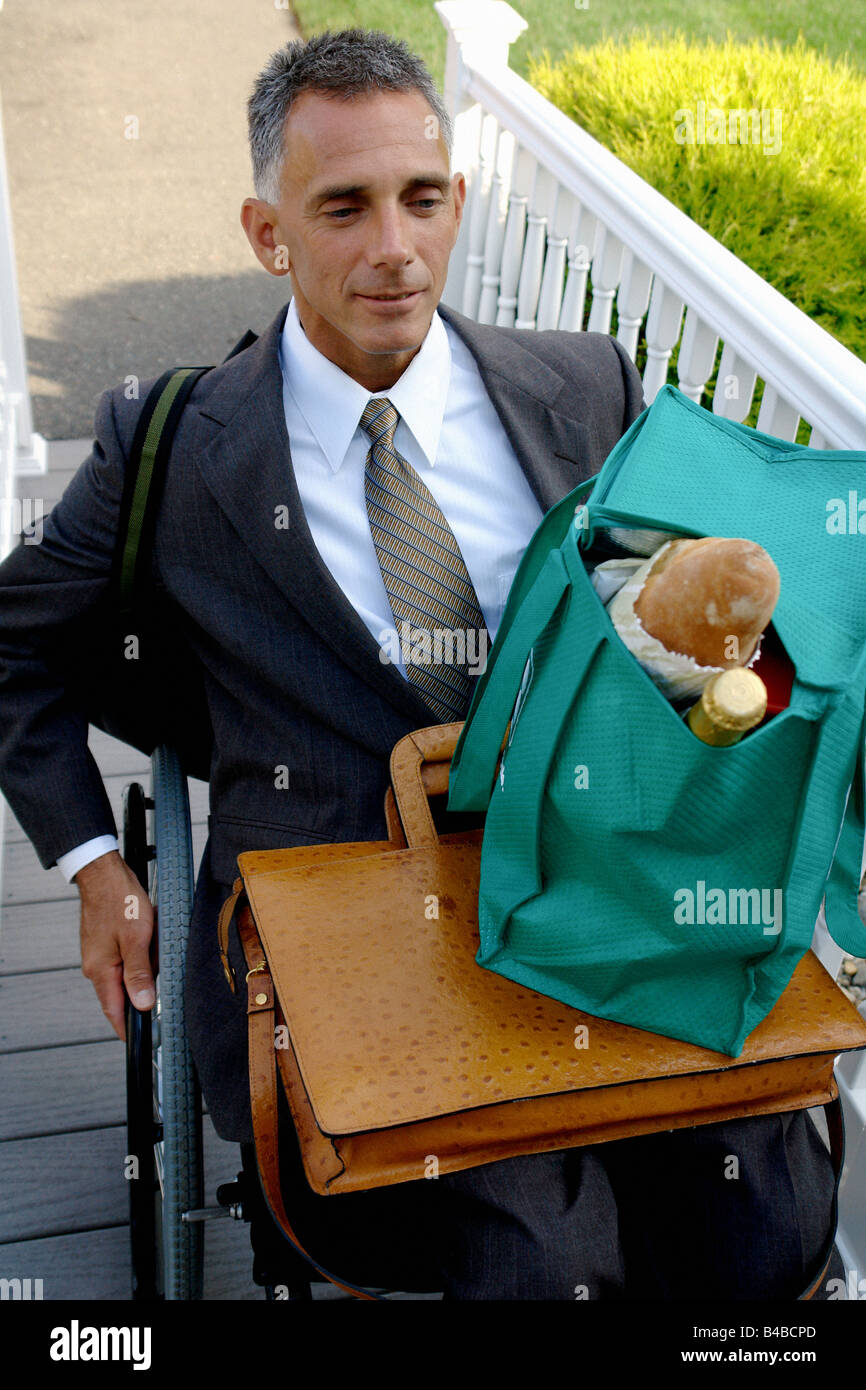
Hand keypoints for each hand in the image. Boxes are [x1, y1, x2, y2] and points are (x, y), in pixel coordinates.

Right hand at [76, 850, 154, 1039]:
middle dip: (145, 987)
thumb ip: (138, 974)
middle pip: (125, 992)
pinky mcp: (107, 943)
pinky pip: (129, 956)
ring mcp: (101, 955)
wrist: (104, 873)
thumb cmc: (118, 901)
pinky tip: (148, 935)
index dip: (128, 1030)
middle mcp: (97, 967)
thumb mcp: (136, 939)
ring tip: (153, 944)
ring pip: (130, 972)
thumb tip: (142, 1004)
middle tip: (158, 974)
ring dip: (145, 965)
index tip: (142, 1042)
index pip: (114, 1012)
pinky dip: (141, 951)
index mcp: (101, 971)